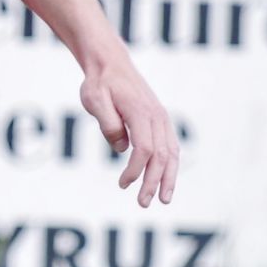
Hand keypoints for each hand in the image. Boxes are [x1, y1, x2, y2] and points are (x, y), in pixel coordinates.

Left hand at [79, 56, 178, 207]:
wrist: (111, 64)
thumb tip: (121, 149)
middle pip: (162, 156)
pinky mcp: (160, 121)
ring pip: (172, 154)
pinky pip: (171, 146)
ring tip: (163, 199)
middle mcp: (157, 117)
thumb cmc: (99, 83)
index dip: (135, 170)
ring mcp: (162, 119)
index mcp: (142, 113)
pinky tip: (165, 180)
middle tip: (143, 203)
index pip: (144, 150)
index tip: (122, 185)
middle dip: (154, 182)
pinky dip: (170, 165)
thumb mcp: (95, 101)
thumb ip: (108, 124)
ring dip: (168, 178)